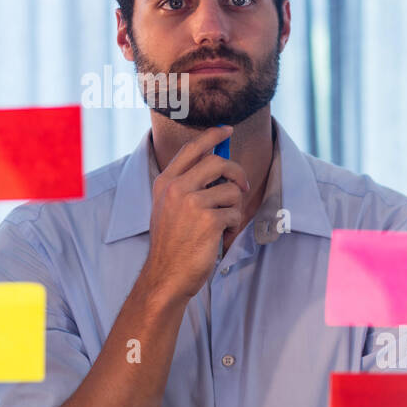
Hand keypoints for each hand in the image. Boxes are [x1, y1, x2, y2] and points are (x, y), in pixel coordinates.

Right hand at [142, 125, 248, 300]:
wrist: (165, 275)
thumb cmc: (171, 243)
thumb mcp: (166, 207)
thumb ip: (185, 184)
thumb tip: (215, 161)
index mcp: (165, 182)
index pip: (192, 148)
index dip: (212, 136)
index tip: (227, 130)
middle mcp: (176, 188)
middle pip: (218, 163)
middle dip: (236, 173)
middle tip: (242, 185)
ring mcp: (192, 203)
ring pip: (231, 190)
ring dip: (234, 207)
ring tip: (223, 222)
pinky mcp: (209, 220)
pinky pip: (235, 212)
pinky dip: (233, 224)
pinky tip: (221, 236)